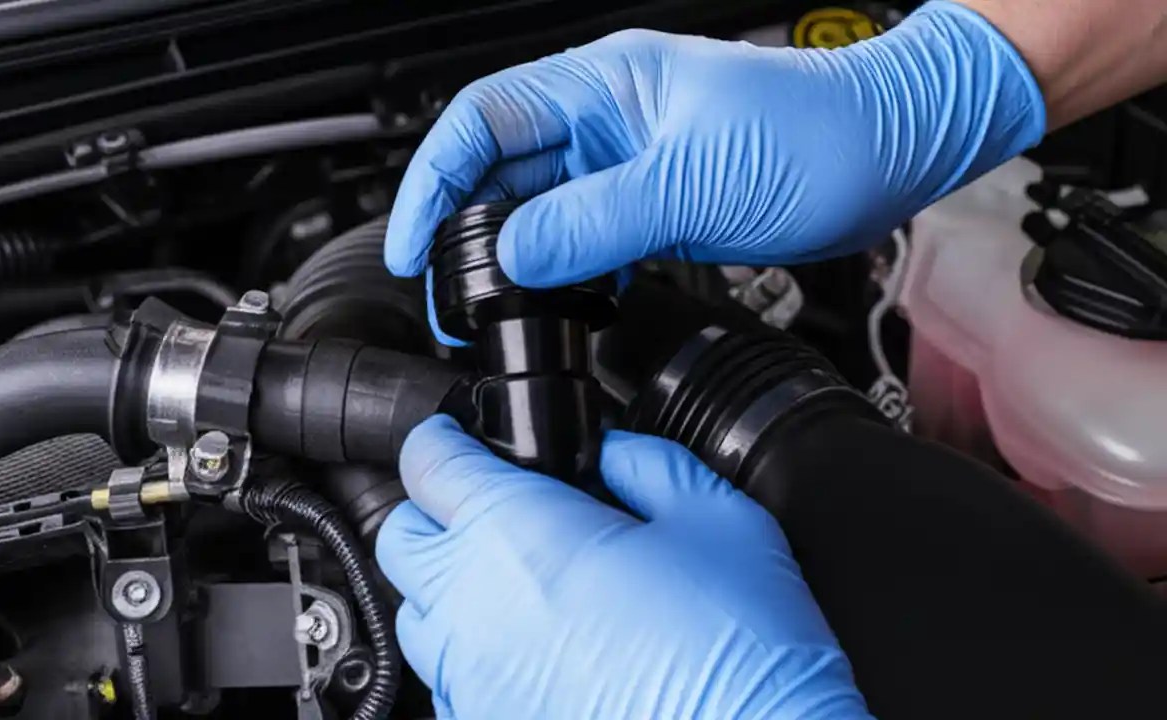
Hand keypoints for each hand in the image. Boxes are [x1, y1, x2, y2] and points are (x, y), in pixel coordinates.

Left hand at [375, 415, 870, 718]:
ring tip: (521, 590)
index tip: (463, 438)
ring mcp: (471, 679)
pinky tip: (538, 659)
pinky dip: (477, 660)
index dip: (444, 438)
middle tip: (496, 511)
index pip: (427, 460)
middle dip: (437, 512)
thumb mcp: (719, 518)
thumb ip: (649, 464)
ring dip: (452, 589)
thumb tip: (613, 453)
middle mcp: (474, 605)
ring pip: (419, 614)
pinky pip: (448, 684)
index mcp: (519, 530)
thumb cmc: (742, 655)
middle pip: (401, 535)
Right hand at [386, 1, 1043, 338]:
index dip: (434, 182)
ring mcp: (628, 163)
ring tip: (495, 316)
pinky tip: (563, 307)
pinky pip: (587, 241)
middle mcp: (604, 120)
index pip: (480, 121)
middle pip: (501, 173)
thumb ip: (594, 222)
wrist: (893, 150)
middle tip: (449, 301)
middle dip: (465, 235)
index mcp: (600, 83)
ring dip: (516, 264)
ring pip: (542, 214)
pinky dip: (567, 276)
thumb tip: (514, 259)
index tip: (413, 245)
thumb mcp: (692, 182)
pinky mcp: (655, 204)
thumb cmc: (819, 132)